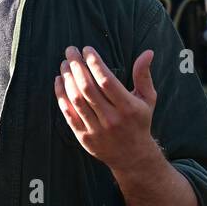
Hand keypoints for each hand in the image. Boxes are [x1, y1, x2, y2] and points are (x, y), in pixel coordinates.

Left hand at [55, 46, 158, 175]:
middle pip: (88, 88)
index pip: (107, 81)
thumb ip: (144, 75)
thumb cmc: (139, 121)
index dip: (95, 63)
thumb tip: (148, 52)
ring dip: (67, 78)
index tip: (86, 49)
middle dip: (77, 66)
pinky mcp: (84, 137)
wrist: (132, 156)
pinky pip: (68, 113)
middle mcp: (112, 119)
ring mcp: (96, 129)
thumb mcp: (147, 99)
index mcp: (128, 107)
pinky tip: (59, 81)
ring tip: (64, 63)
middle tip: (70, 51)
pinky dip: (61, 95)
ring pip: (76, 99)